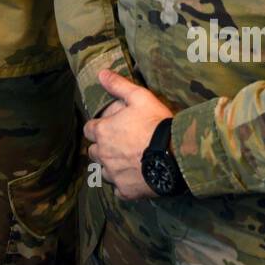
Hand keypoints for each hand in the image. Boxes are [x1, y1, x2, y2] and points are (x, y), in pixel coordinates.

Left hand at [84, 69, 173, 200]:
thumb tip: (101, 73)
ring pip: (103, 172)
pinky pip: (118, 190)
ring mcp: (113, 174)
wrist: (175, 155)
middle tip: (118, 144)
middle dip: (102, 148)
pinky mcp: (126, 191)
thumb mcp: (139, 97)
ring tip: (126, 162)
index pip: (89, 130)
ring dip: (111, 167)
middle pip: (93, 152)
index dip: (98, 128)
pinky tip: (134, 179)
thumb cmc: (156, 124)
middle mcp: (103, 154)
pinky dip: (123, 185)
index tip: (109, 127)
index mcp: (103, 131)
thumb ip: (118, 85)